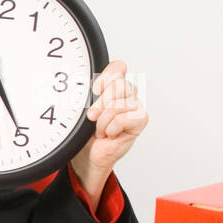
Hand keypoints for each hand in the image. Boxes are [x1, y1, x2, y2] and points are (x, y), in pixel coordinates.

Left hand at [70, 59, 147, 201]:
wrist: (87, 154)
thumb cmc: (85, 132)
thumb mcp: (81, 110)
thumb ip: (89, 94)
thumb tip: (94, 87)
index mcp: (113, 86)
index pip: (118, 67)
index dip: (107, 76)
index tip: (95, 89)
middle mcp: (127, 93)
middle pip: (119, 84)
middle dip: (100, 103)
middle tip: (92, 117)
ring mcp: (135, 106)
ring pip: (118, 104)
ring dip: (103, 121)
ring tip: (100, 128)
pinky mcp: (140, 120)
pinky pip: (124, 118)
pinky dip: (111, 128)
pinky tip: (109, 134)